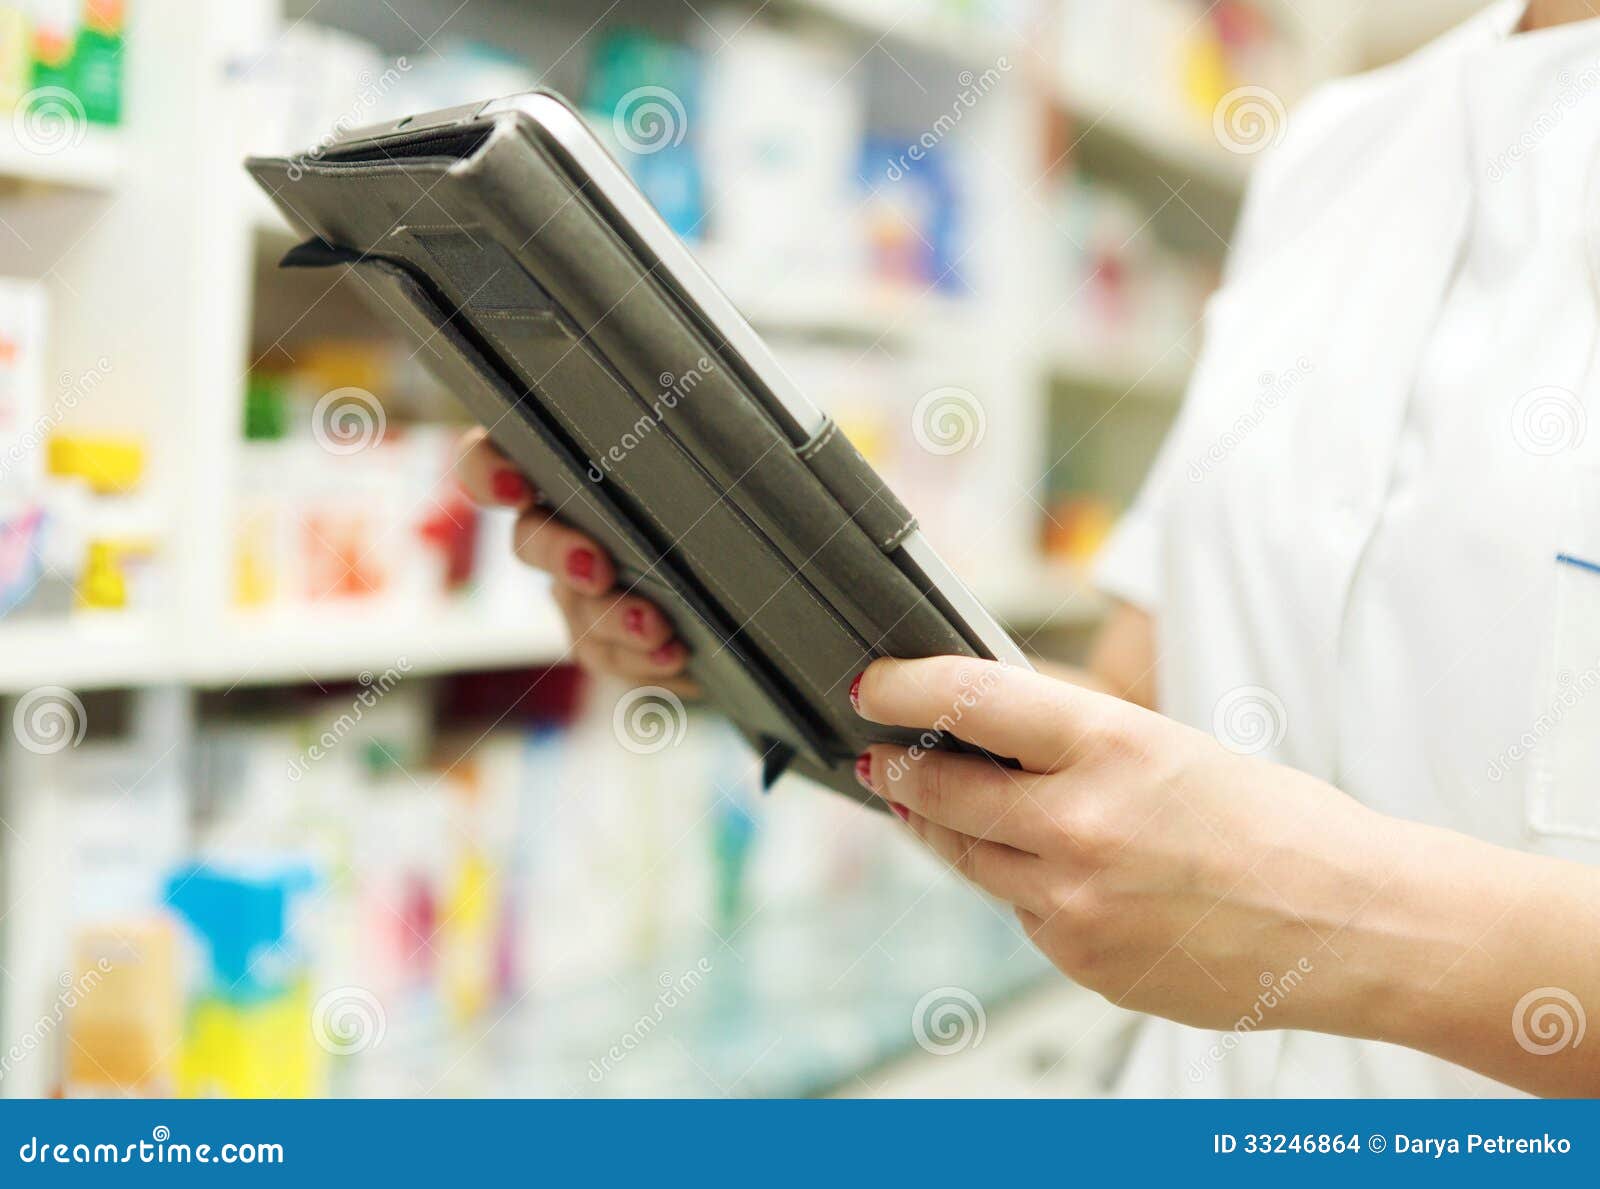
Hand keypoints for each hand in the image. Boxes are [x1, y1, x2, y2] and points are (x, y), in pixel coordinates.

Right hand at [453, 428, 695, 693]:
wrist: (746, 577)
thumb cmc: (718, 497)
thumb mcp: (702, 463)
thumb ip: (681, 449)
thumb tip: (711, 427)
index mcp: (571, 467)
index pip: (494, 458)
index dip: (487, 471)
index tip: (515, 488)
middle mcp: (559, 526)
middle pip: (529, 538)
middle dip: (559, 554)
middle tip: (596, 570)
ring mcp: (574, 588)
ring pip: (573, 606)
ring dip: (612, 618)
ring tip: (658, 629)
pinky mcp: (599, 639)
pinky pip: (604, 654)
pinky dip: (640, 660)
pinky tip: (677, 659)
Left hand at [854, 656, 1398, 1034]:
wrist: (1352, 925)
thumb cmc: (1275, 825)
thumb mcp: (1167, 747)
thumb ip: (1069, 743)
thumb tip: (980, 733)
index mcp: (1110, 744)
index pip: (969, 697)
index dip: (902, 686)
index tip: (870, 684)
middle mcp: (1079, 823)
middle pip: (940, 788)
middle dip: (895, 768)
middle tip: (874, 755)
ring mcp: (1074, 901)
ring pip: (966, 856)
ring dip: (942, 826)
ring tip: (924, 804)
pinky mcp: (1080, 958)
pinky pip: (1018, 912)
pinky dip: (1016, 885)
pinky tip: (1042, 869)